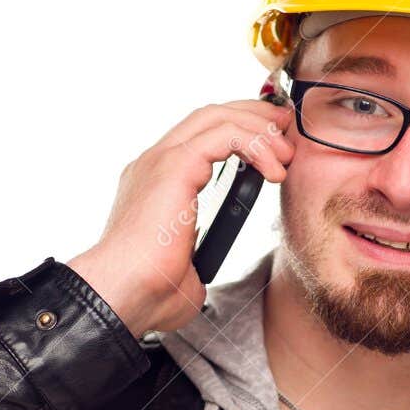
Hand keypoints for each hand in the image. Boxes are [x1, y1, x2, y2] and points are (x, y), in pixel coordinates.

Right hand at [67, 97, 295, 336]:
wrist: (123, 294)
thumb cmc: (148, 292)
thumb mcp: (184, 268)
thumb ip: (194, 258)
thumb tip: (199, 269)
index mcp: (157, 183)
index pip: (199, 136)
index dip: (239, 130)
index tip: (274, 145)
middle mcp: (155, 163)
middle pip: (210, 116)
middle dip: (254, 115)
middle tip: (286, 128)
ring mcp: (161, 161)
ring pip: (217, 118)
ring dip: (259, 130)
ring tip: (286, 154)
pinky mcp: (174, 166)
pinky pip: (224, 135)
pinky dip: (255, 144)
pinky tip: (273, 170)